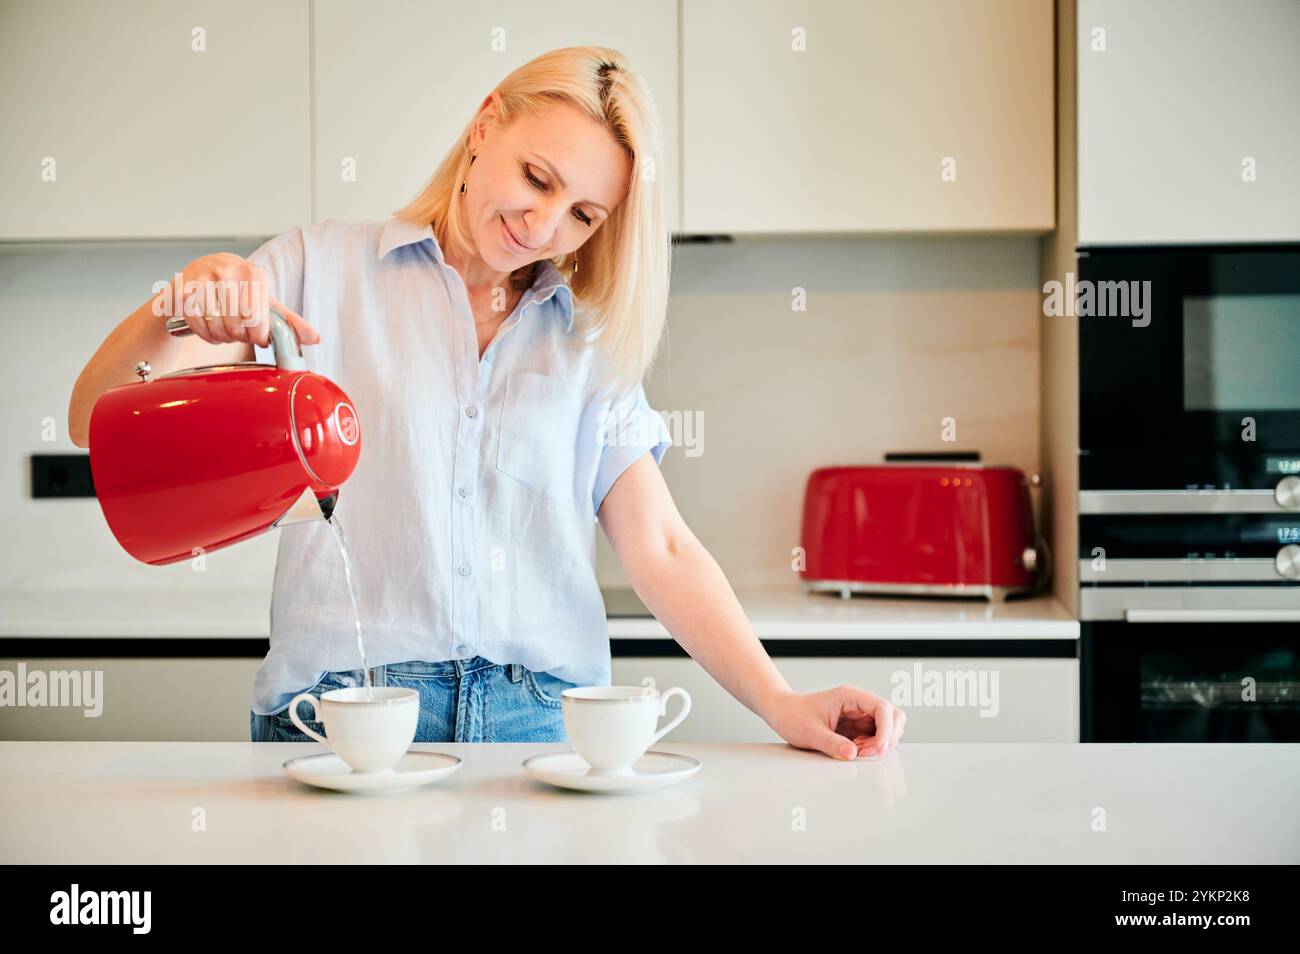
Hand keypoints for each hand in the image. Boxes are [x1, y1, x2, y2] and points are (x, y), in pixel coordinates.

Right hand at [166, 252, 319, 348]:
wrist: (204, 267)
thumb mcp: (266, 299)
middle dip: (239, 337)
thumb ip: (288, 320)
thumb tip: (315, 338)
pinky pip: (197, 324)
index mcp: (255, 275)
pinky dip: (204, 334)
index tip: (256, 336)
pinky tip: (209, 328)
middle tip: (238, 333)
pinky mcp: (184, 287)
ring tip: (225, 330)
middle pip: (237, 326)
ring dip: (221, 337)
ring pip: (217, 327)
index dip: (257, 336)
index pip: (258, 320)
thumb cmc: (239, 287)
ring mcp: (205, 277)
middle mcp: (230, 271)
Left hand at [762, 686, 905, 760]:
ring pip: (887, 728)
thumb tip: (853, 754)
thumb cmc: (793, 714)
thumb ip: (832, 743)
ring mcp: (859, 716)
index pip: (882, 708)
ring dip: (880, 743)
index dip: (887, 730)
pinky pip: (875, 737)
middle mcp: (859, 704)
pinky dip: (871, 747)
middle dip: (888, 737)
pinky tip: (855, 751)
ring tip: (858, 752)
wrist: (782, 712)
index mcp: (850, 696)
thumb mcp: (810, 732)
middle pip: (892, 716)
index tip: (880, 749)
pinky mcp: (856, 728)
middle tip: (868, 752)